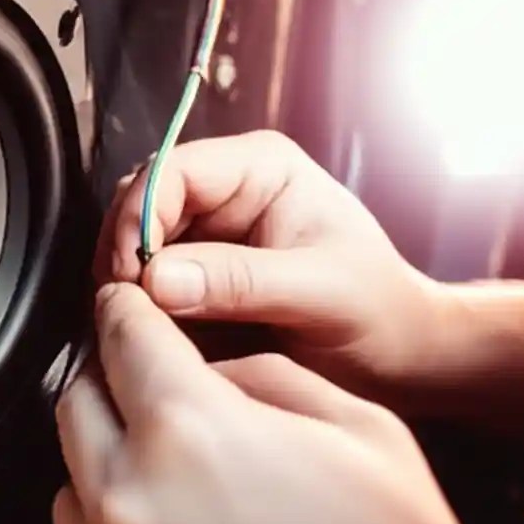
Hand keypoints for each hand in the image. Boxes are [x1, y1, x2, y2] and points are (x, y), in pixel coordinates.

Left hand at [53, 283, 476, 523]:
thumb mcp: (362, 431)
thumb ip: (265, 377)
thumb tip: (207, 369)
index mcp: (190, 432)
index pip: (125, 334)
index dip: (128, 306)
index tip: (129, 301)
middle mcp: (128, 497)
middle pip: (80, 396)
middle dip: (114, 374)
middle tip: (154, 376)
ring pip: (72, 467)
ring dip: (109, 446)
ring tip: (175, 459)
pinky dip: (109, 510)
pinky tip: (170, 514)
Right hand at [95, 130, 447, 399]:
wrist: (398, 356)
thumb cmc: (379, 311)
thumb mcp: (320, 292)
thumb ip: (240, 281)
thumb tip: (156, 279)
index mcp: (260, 167)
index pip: (171, 172)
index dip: (138, 219)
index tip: (133, 277)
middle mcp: (226, 190)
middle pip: (139, 205)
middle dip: (124, 255)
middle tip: (128, 310)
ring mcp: (208, 232)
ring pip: (133, 246)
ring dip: (129, 286)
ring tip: (141, 329)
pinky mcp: (197, 275)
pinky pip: (148, 284)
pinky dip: (142, 309)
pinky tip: (155, 337)